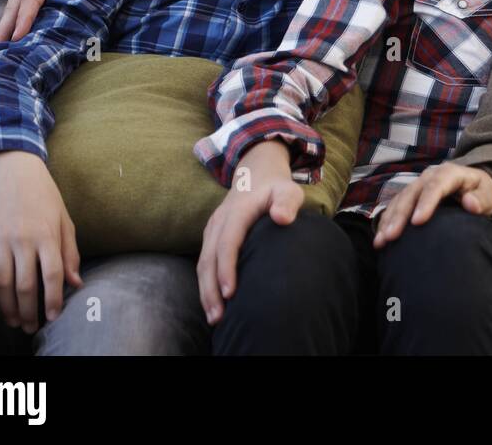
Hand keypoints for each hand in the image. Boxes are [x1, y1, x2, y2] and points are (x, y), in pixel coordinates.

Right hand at [0, 150, 82, 332]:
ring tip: (14, 321)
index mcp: (46, 234)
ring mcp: (0, 240)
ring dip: (8, 307)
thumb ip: (69, 253)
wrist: (11, 169)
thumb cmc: (44, 196)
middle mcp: (22, 239)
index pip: (52, 274)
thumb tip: (75, 283)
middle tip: (32, 327)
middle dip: (29, 311)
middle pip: (25, 285)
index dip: (54, 299)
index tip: (54, 316)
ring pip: (2, 284)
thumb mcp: (64, 220)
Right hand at [196, 140, 302, 324]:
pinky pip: (204, 262)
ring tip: (215, 317)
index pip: (227, 243)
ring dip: (205, 291)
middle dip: (211, 289)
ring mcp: (213, 229)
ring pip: (203, 263)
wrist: (256, 173)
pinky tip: (214, 302)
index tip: (230, 292)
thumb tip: (282, 218)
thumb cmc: (276, 187)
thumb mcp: (288, 189)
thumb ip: (287, 202)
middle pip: (209, 259)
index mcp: (236, 212)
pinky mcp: (212, 236)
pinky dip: (206, 283)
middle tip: (218, 316)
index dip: (227, 268)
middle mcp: (219, 222)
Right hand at [372, 163, 491, 247]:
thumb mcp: (489, 194)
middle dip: (401, 215)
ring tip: (381, 241)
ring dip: (389, 220)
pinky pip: (394, 206)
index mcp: (451, 173)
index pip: (437, 185)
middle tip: (392, 236)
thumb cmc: (482, 193)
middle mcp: (430, 176)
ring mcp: (418, 184)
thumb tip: (471, 204)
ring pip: (400, 200)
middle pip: (412, 193)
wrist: (473, 187)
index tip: (418, 222)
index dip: (426, 202)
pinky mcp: (410, 195)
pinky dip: (386, 222)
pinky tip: (379, 239)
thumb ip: (482, 199)